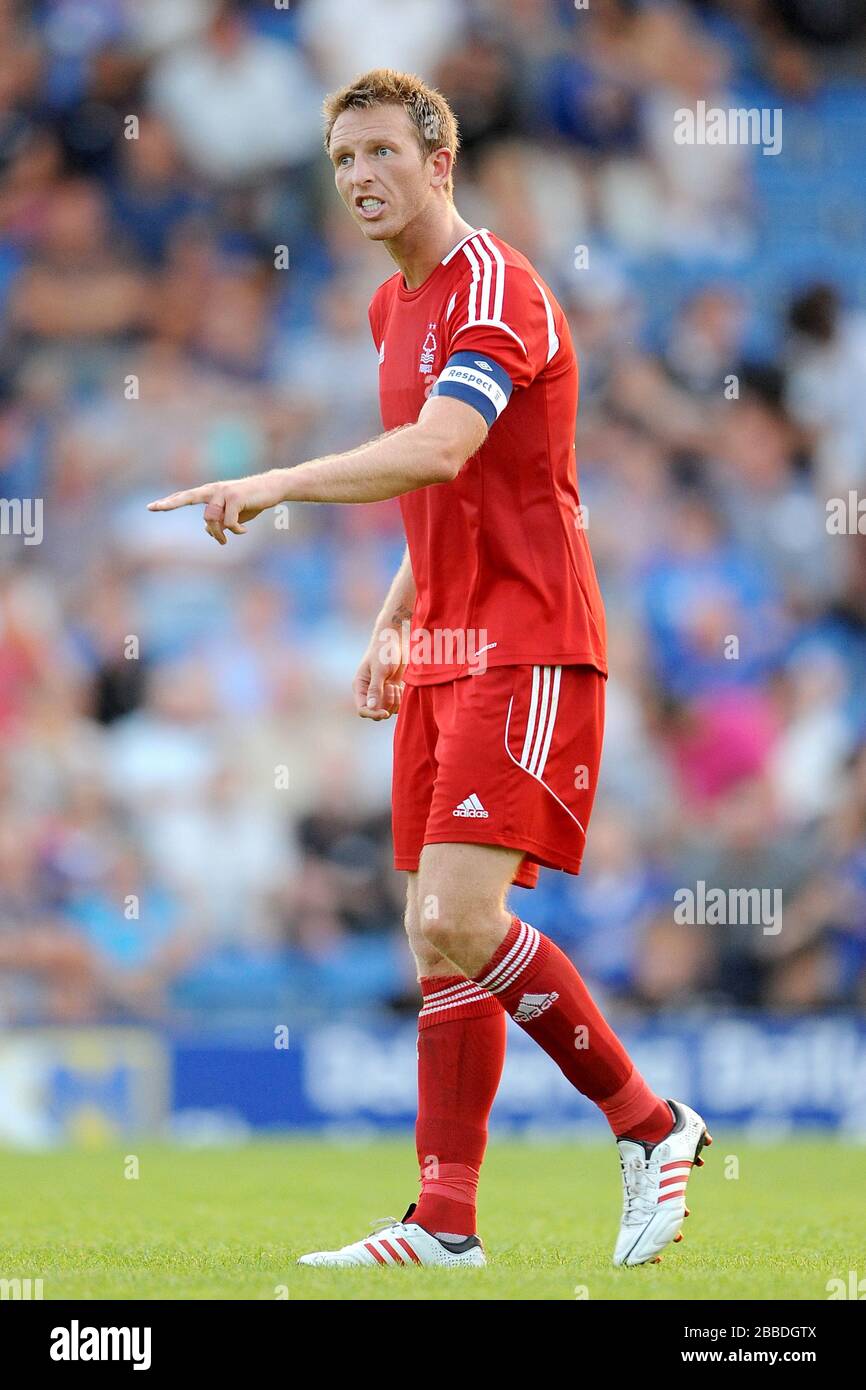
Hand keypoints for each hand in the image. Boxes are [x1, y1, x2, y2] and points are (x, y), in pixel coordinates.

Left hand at [147, 471, 284, 544]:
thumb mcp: (233, 514)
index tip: (151, 507)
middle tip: (152, 508)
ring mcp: (223, 492)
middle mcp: (213, 489)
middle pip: (187, 497)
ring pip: (211, 519)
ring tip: (224, 542)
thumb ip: (219, 521)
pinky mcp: (235, 497)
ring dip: (218, 534)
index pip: (185, 497)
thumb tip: (208, 531)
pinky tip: (244, 530)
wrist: (272, 488)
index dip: (168, 502)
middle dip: (169, 503)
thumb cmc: (252, 501)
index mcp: (210, 492)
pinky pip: (229, 522)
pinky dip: (236, 530)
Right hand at [353, 630, 405, 720]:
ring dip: (395, 700)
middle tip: (392, 687)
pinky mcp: (391, 690)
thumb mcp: (379, 670)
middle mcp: (369, 692)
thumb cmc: (384, 651)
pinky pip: (397, 704)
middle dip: (387, 704)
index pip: (362, 710)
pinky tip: (401, 686)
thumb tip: (371, 707)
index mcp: (360, 687)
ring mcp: (381, 692)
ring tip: (395, 685)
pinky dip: (401, 698)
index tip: (385, 713)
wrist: (395, 640)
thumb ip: (375, 689)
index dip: (373, 714)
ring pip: (388, 709)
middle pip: (376, 712)